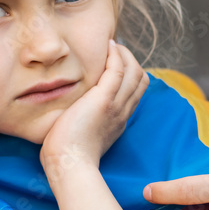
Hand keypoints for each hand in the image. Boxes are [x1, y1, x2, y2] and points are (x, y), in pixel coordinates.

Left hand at [41, 41, 147, 172]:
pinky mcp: (103, 99)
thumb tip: (73, 112)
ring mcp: (115, 105)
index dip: (131, 73)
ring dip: (125, 53)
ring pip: (134, 71)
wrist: (69, 165)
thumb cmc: (68, 154)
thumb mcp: (83, 135)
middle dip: (131, 60)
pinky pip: (118, 70)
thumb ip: (85, 121)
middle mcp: (122, 112)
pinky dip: (116, 54)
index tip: (116, 62)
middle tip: (115, 49)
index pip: (136, 91)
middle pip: (141, 79)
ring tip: (112, 45)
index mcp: (119, 120)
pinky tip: (108, 46)